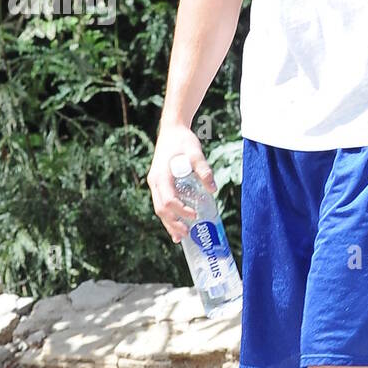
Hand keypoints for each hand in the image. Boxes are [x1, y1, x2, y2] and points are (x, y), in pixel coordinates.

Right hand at [147, 123, 216, 242]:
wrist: (172, 130)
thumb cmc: (183, 140)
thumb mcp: (195, 152)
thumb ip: (204, 169)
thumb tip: (213, 189)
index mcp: (161, 176)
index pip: (169, 200)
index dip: (181, 211)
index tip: (194, 215)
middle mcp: (155, 182)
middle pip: (161, 209)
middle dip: (173, 224)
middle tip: (187, 234)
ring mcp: (155, 183)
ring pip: (159, 208)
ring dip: (169, 223)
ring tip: (181, 237)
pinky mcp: (159, 184)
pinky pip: (161, 203)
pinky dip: (168, 215)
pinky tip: (177, 225)